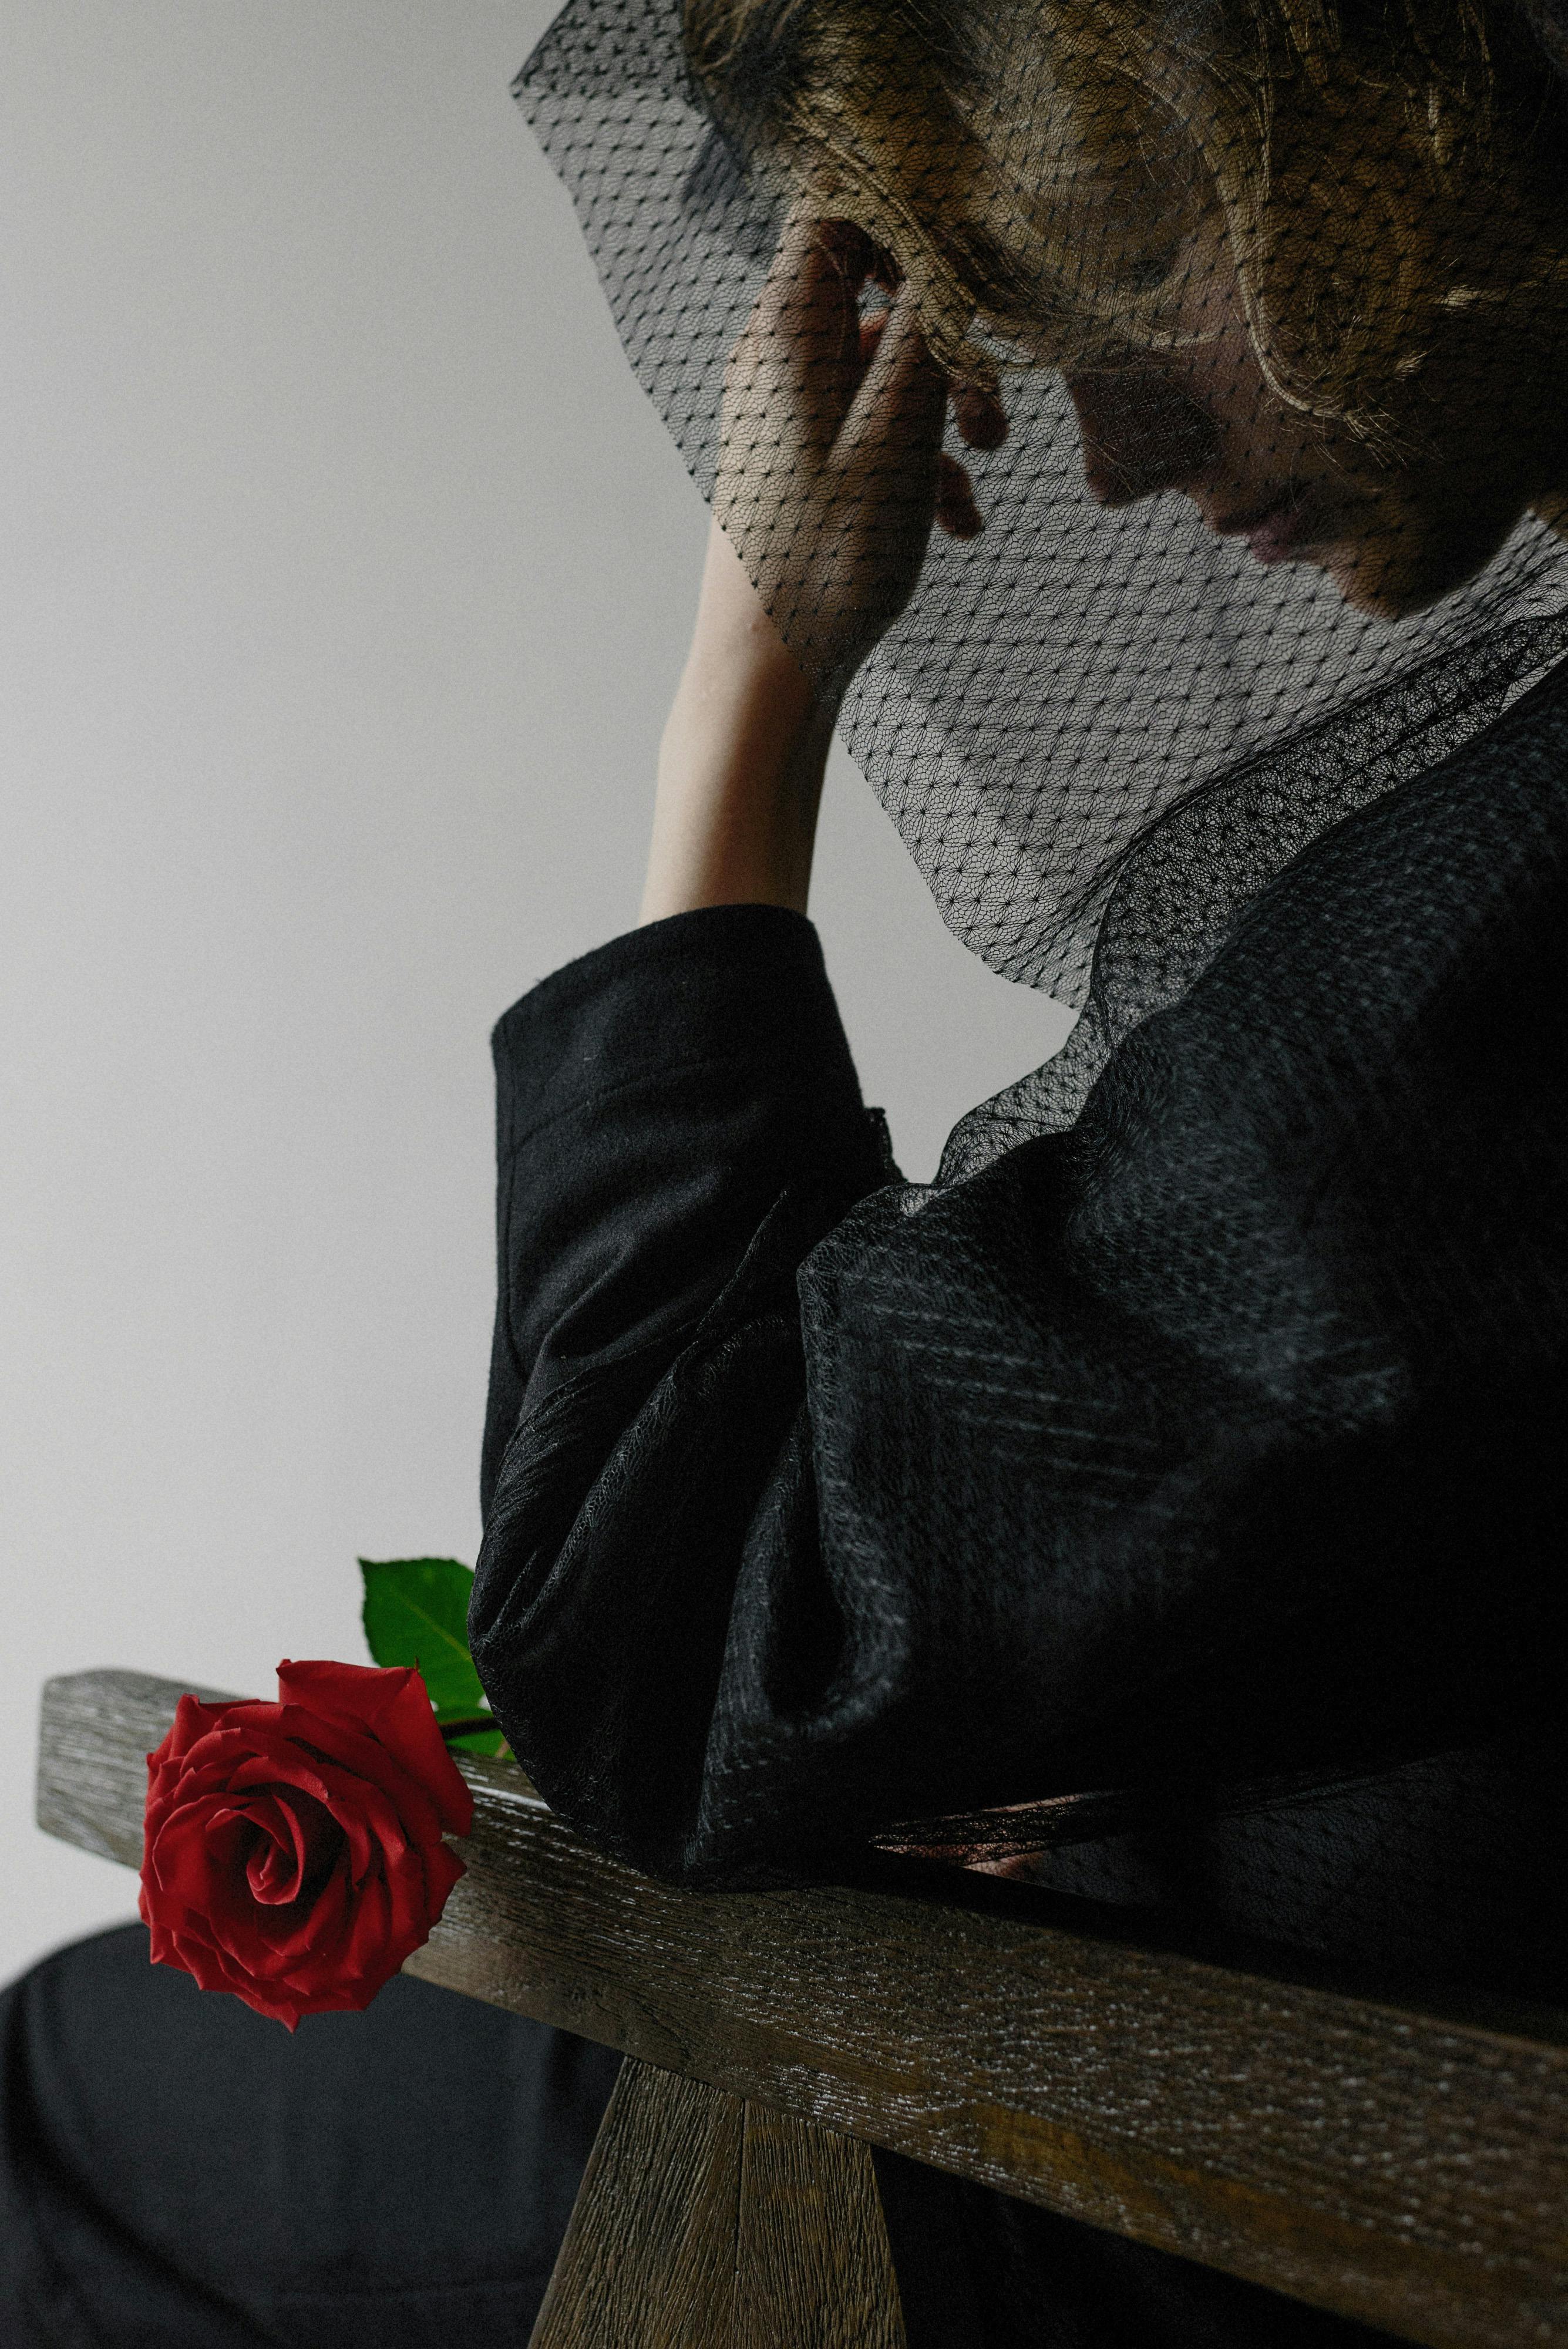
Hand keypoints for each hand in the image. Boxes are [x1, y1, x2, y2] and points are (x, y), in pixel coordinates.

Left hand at [713, 212, 1005, 697]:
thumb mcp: (901, 430)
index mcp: (786, 330)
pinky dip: (916, 463)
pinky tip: (956, 521)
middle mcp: (772, 359)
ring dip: (941, 414)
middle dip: (946, 346)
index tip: (963, 275)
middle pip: (871, 301)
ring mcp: (781, 413)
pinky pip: (866, 431)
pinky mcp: (794, 463)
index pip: (835, 213)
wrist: (768, 668)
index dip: (904, 223)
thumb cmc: (830, 554)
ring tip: (982, 474)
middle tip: (993, 419)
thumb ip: (925, 331)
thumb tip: (943, 256)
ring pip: (880, 375)